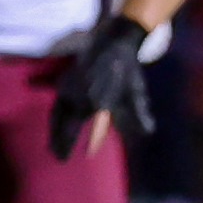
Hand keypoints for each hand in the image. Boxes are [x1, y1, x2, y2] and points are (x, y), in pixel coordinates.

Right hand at [50, 16, 154, 161]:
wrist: (112, 43)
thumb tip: (148, 131)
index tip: (67, 159)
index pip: (77, 128)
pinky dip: (55, 118)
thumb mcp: (136, 92)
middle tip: (58, 158)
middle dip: (58, 141)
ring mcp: (68, 88)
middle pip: (62, 124)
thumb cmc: (126, 70)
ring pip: (57, 115)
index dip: (69, 144)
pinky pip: (57, 105)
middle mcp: (77, 96)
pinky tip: (56, 125)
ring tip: (54, 148)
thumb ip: (139, 112)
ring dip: (54, 131)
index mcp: (94, 101)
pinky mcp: (64, 82)